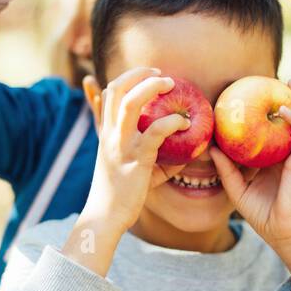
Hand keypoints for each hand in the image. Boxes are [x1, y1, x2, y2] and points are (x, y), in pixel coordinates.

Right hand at [63, 68, 188, 275]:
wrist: (105, 216)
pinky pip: (154, 133)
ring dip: (151, 87)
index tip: (148, 77)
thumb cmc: (121, 195)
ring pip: (130, 103)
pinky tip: (184, 123)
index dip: (126, 79)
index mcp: (107, 134)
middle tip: (161, 75)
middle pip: (117, 89)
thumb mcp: (135, 171)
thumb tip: (184, 156)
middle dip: (139, 74)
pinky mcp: (135, 159)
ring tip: (170, 84)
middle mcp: (110, 135)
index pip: (109, 95)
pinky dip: (171, 122)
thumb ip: (156, 160)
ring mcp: (120, 145)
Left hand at [208, 80, 290, 283]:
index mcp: (281, 157)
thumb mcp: (237, 188)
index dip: (278, 107)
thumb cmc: (263, 214)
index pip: (284, 126)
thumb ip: (225, 167)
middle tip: (283, 79)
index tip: (262, 90)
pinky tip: (285, 109)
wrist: (283, 235)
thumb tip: (209, 146)